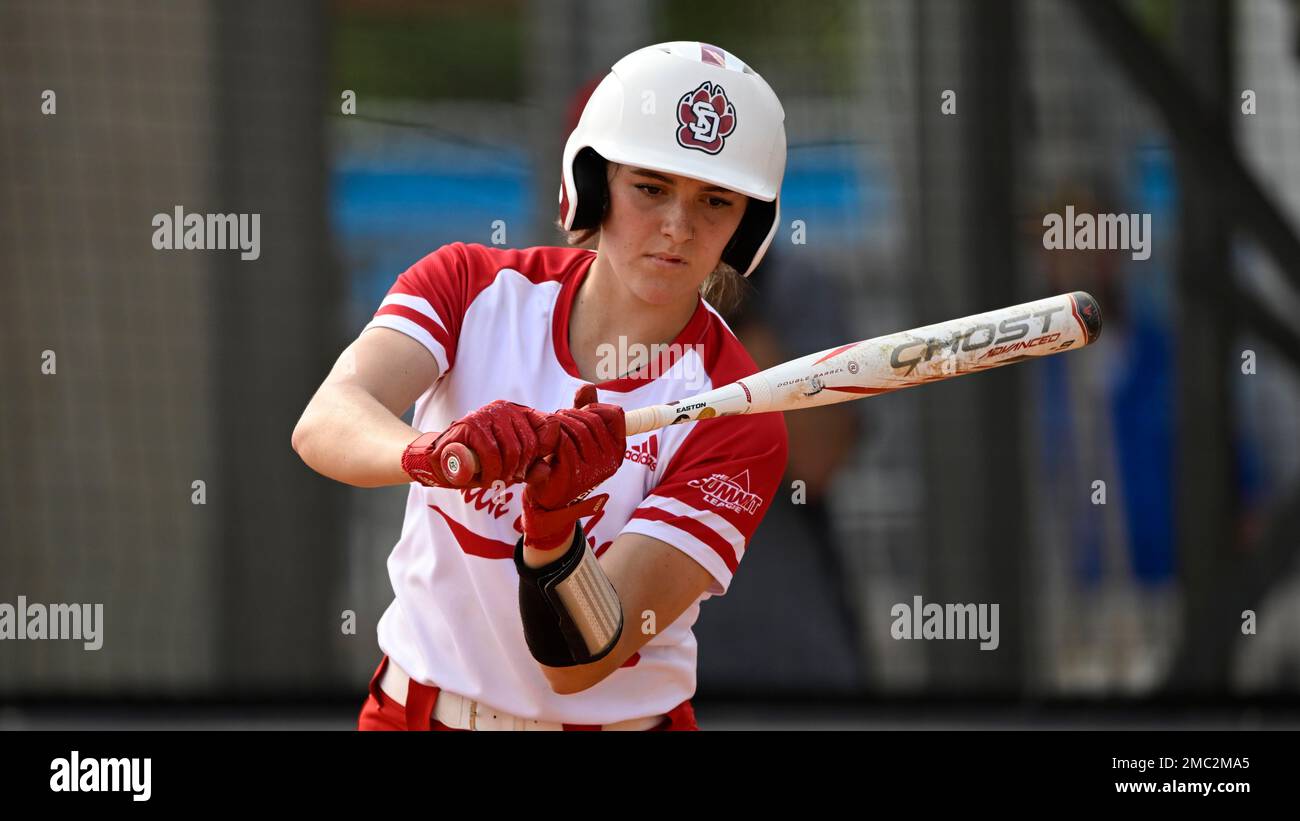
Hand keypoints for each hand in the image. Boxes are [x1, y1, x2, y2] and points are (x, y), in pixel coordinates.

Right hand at [402, 399, 554, 487]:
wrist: (440, 460)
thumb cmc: (478, 462)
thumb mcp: (509, 466)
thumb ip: (530, 468)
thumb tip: (546, 470)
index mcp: (519, 414)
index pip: (549, 425)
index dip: (546, 449)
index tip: (530, 466)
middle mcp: (506, 408)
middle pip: (530, 444)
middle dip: (520, 469)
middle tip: (507, 480)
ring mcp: (488, 414)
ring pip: (512, 450)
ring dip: (503, 473)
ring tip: (494, 480)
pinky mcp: (471, 424)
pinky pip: (491, 453)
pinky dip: (490, 472)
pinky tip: (484, 479)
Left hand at [521, 384, 625, 550]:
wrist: (548, 495)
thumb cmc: (563, 460)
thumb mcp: (577, 432)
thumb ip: (585, 409)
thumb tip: (588, 387)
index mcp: (617, 449)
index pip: (615, 414)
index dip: (595, 407)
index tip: (581, 411)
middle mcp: (611, 460)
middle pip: (592, 419)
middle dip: (570, 414)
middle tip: (558, 420)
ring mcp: (595, 469)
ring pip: (576, 429)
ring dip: (559, 424)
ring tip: (551, 432)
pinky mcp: (575, 474)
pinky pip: (563, 442)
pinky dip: (552, 438)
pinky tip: (546, 445)